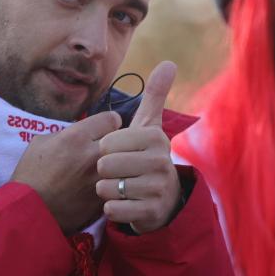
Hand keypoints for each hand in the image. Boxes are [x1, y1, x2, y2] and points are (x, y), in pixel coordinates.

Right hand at [11, 110, 121, 233]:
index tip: (105, 130)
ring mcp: (100, 179)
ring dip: (119, 165)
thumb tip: (83, 132)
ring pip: (124, 164)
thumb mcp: (41, 143)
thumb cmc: (30, 175)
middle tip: (108, 150)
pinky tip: (105, 186)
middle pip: (123, 140)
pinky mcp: (104, 199)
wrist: (28, 211)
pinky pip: (118, 185)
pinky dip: (115, 184)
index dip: (109, 124)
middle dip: (117, 143)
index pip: (112, 119)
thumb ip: (66, 133)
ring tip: (109, 169)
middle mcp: (92, 155)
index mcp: (76, 137)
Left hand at [95, 61, 181, 232]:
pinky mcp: (151, 213)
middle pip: (105, 166)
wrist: (165, 198)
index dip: (105, 150)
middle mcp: (160, 163)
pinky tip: (124, 204)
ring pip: (107, 188)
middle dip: (105, 171)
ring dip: (107, 190)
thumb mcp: (150, 126)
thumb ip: (156, 95)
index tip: (118, 152)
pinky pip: (113, 210)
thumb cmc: (147, 156)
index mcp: (155, 138)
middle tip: (118, 172)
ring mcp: (157, 189)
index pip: (107, 143)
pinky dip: (112, 208)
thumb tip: (169, 62)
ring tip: (121, 187)